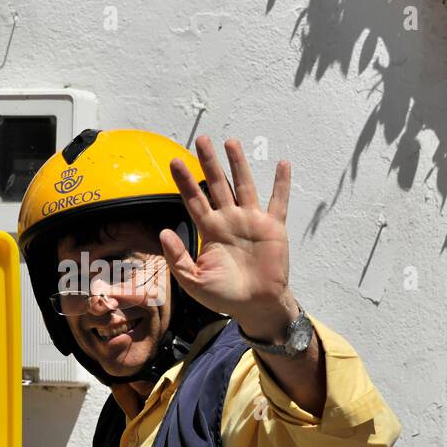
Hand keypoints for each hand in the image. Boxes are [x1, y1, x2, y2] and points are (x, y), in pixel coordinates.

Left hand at [161, 136, 298, 341]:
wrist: (255, 306)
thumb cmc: (223, 295)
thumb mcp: (193, 280)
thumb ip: (177, 257)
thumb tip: (163, 231)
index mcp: (210, 230)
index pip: (194, 199)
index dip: (185, 181)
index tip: (175, 161)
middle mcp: (230, 220)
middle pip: (217, 185)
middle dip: (209, 162)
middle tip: (202, 139)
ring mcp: (252, 221)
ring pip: (244, 185)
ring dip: (238, 164)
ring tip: (231, 142)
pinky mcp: (273, 228)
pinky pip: (279, 202)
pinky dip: (281, 184)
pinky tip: (282, 164)